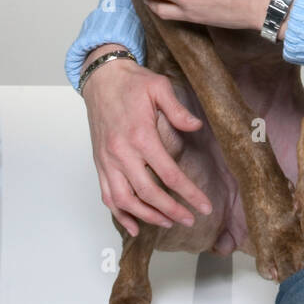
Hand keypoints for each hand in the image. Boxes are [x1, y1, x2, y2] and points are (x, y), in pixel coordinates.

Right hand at [81, 53, 213, 236]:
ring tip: (168, 223)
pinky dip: (120, 214)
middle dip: (171, 210)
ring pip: (125, 200)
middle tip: (190, 219)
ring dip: (147, 216)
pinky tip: (134, 225)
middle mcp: (122, 153)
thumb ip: (178, 110)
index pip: (169, 174)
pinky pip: (107, 196)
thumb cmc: (132, 83)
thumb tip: (196, 126)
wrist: (102, 79)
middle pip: (148, 193)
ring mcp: (108, 161)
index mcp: (141, 136)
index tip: (204, 206)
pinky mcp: (100, 163)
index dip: (189, 193)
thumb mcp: (159, 87)